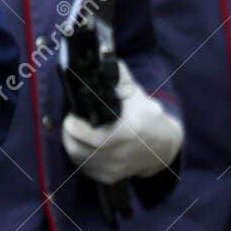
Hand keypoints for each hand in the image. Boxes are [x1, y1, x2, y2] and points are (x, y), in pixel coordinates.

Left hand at [61, 60, 183, 185]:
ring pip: (77, 160)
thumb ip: (118, 76)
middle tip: (69, 123)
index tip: (71, 115)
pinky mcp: (109, 178)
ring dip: (71, 145)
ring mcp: (112, 168)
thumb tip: (102, 53)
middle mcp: (117, 154)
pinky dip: (79, 158)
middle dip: (67, 134)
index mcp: (123, 132)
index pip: (84, 135)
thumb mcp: (136, 94)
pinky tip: (82, 146)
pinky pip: (84, 170)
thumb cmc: (147, 116)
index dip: (72, 125)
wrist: (162, 146)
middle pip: (75, 148)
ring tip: (73, 132)